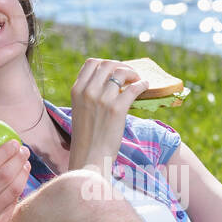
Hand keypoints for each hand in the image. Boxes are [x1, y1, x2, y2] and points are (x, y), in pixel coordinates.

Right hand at [0, 140, 30, 221]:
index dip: (4, 151)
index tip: (13, 143)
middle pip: (5, 175)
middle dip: (18, 159)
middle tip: (24, 151)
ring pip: (13, 191)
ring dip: (23, 175)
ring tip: (25, 165)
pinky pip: (12, 207)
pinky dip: (18, 192)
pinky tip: (20, 184)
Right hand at [66, 58, 147, 172]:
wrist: (89, 158)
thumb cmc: (86, 138)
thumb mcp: (80, 111)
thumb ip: (88, 95)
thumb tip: (108, 83)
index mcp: (77, 90)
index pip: (92, 63)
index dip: (106, 64)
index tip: (115, 71)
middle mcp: (88, 92)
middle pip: (108, 65)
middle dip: (121, 66)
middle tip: (130, 75)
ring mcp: (102, 99)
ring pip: (121, 73)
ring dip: (133, 73)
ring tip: (137, 80)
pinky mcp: (117, 109)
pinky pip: (134, 88)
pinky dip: (142, 84)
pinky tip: (145, 86)